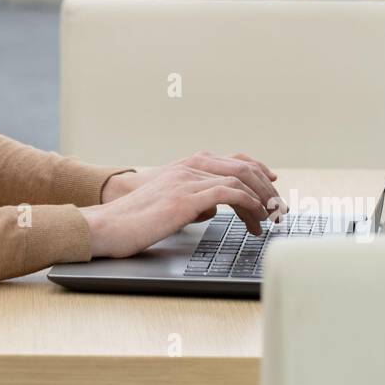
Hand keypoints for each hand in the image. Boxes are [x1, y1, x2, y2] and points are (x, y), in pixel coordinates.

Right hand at [82, 151, 286, 259]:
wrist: (107, 226)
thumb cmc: (133, 221)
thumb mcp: (167, 204)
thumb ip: (191, 200)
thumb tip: (213, 209)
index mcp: (184, 167)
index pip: (232, 159)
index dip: (257, 170)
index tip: (273, 184)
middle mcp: (188, 168)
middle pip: (242, 167)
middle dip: (266, 188)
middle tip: (277, 209)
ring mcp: (187, 181)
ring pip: (239, 180)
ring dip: (261, 200)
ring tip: (268, 220)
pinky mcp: (185, 199)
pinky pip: (229, 194)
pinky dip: (249, 206)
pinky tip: (254, 221)